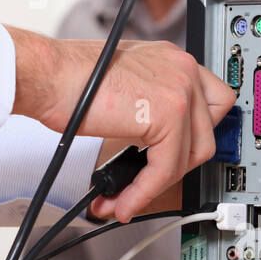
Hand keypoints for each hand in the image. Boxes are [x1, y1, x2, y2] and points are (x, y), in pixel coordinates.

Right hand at [8, 26, 233, 222]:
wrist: (49, 75)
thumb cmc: (70, 79)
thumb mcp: (125, 83)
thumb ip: (148, 103)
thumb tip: (154, 139)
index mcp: (173, 60)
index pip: (210, 103)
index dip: (195, 136)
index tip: (177, 156)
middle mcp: (182, 69)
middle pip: (208, 132)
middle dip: (180, 163)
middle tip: (151, 177)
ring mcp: (179, 90)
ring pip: (190, 156)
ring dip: (158, 185)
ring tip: (127, 196)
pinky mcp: (167, 115)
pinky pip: (166, 168)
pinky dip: (144, 191)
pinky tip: (123, 200)